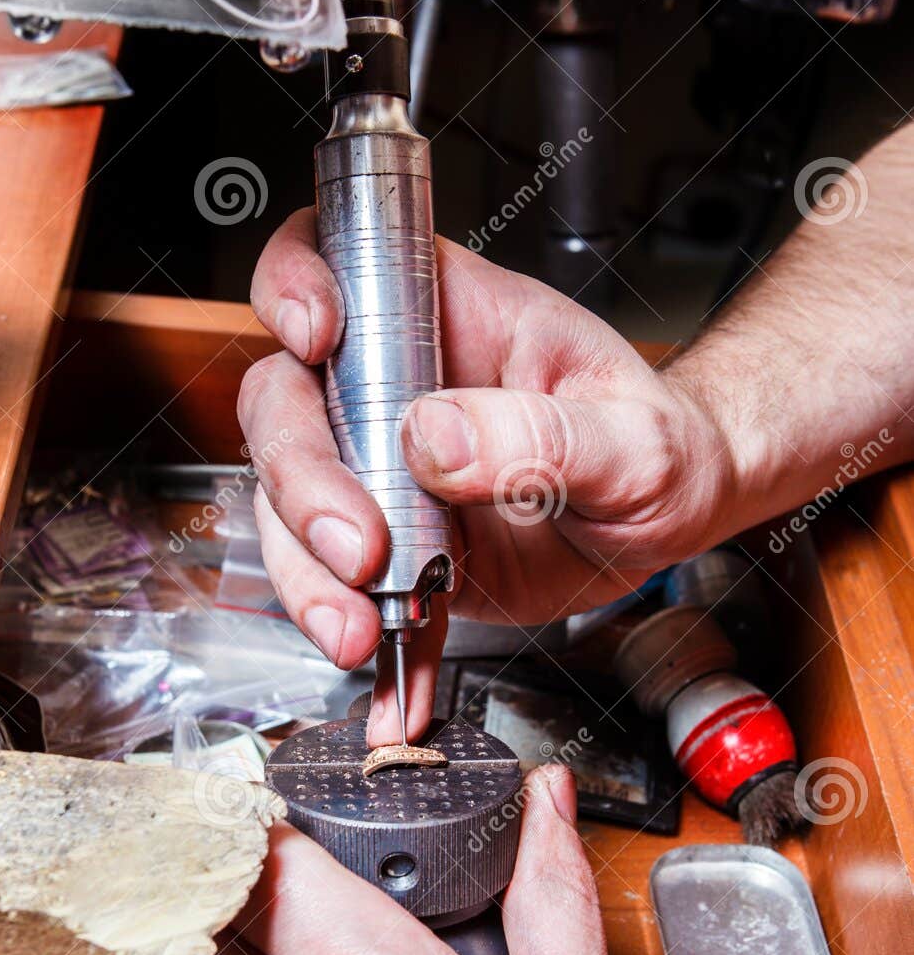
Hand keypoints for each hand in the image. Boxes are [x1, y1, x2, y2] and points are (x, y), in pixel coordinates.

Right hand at [240, 211, 735, 743]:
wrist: (669, 522)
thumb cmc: (661, 445)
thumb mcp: (633, 439)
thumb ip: (540, 434)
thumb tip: (434, 438)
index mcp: (445, 316)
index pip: (335, 261)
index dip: (296, 285)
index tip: (317, 338)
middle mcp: (392, 388)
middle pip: (284, 406)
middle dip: (302, 484)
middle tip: (360, 549)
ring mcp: (381, 471)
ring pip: (290, 508)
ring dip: (310, 577)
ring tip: (363, 631)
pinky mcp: (392, 548)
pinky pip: (350, 593)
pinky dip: (365, 642)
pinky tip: (390, 693)